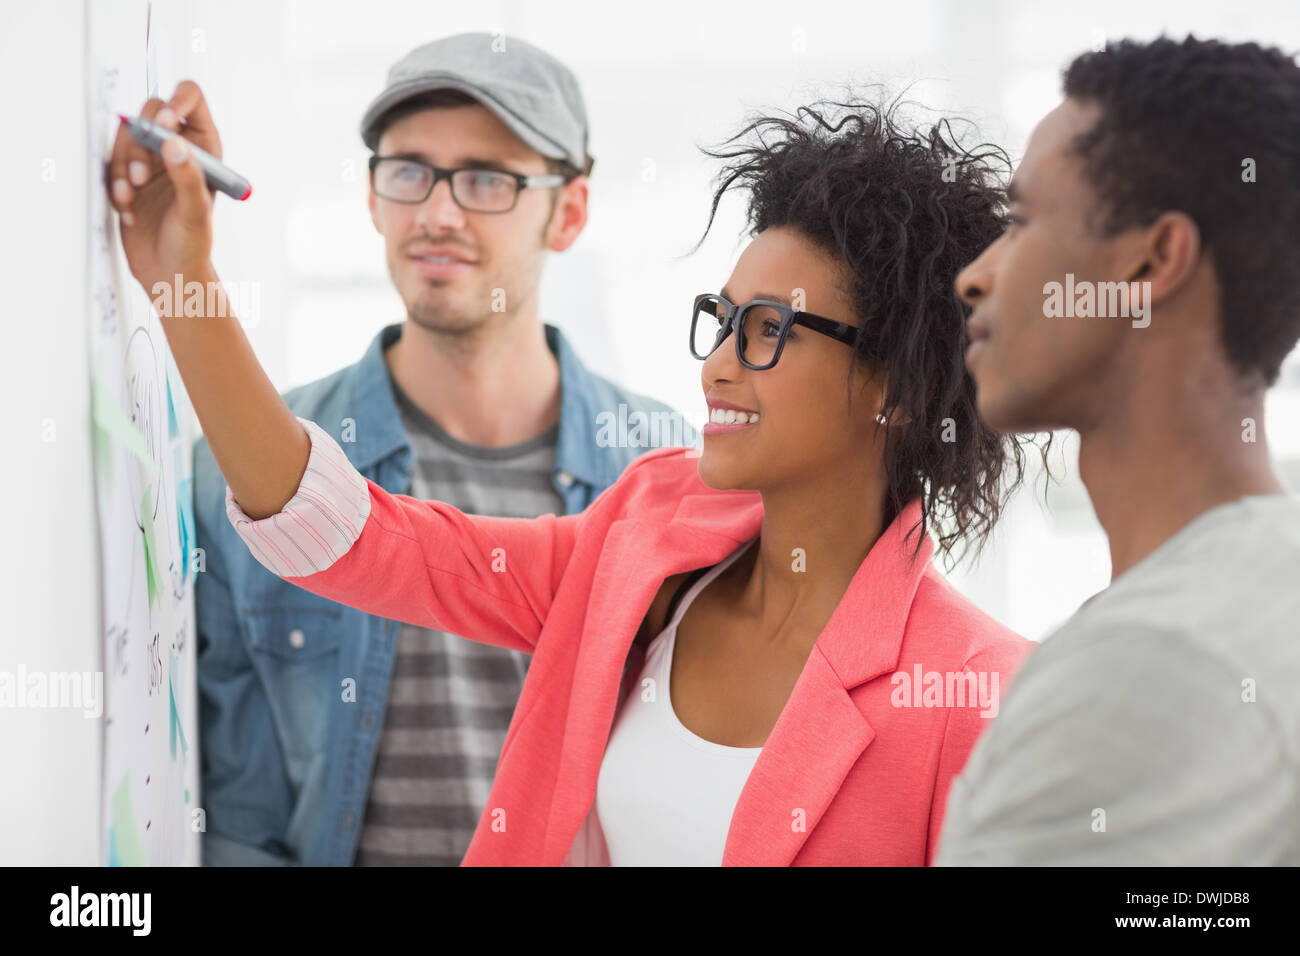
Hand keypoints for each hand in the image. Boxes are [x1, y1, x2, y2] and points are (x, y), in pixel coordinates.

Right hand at [105, 80, 221, 299]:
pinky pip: (110, 162)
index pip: (191, 99)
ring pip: (125, 136)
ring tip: (132, 197)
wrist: (169, 274)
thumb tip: (173, 142)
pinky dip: (114, 185)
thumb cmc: (192, 245)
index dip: (175, 100)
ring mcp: (151, 160)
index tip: (163, 123)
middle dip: (140, 141)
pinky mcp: (128, 176)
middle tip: (141, 176)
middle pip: (150, 112)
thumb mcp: (195, 212)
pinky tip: (128, 209)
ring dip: (123, 166)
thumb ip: (188, 176)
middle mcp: (178, 148)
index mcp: (205, 148)